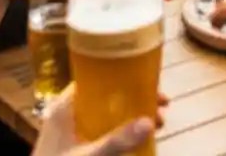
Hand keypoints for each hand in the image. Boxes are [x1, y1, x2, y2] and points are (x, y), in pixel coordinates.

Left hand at [31, 85, 154, 155]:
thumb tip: (150, 122)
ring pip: (107, 116)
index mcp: (66, 106)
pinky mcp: (74, 146)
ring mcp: (70, 131)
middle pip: (107, 97)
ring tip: (156, 127)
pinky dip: (120, 133)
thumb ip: (117, 141)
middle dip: (135, 102)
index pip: (97, 79)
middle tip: (160, 110)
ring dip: (131, 119)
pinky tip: (137, 142)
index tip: (150, 85)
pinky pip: (102, 132)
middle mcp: (68, 113)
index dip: (125, 79)